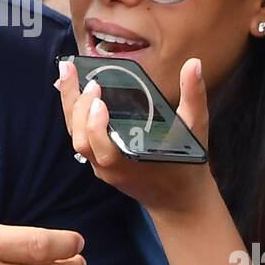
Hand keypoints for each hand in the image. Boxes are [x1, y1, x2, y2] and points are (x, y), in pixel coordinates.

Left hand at [56, 57, 215, 218]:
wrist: (179, 200)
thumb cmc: (188, 164)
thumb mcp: (196, 128)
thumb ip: (194, 96)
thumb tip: (193, 63)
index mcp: (131, 161)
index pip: (100, 146)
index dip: (94, 123)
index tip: (97, 93)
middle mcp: (110, 167)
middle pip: (79, 139)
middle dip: (74, 105)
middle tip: (73, 71)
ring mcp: (102, 167)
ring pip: (75, 139)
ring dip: (69, 108)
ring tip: (68, 74)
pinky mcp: (99, 163)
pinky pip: (81, 139)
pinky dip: (73, 117)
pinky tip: (72, 93)